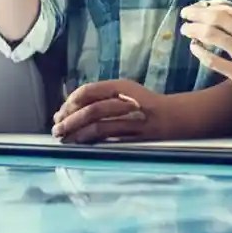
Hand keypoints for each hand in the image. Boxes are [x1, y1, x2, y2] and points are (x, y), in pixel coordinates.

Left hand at [51, 80, 167, 143]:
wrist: (174, 116)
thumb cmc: (142, 104)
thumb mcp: (122, 92)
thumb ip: (98, 98)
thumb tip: (66, 111)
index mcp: (122, 86)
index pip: (89, 91)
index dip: (71, 102)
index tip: (60, 114)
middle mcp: (127, 101)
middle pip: (93, 110)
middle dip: (71, 121)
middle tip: (57, 130)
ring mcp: (133, 121)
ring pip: (100, 127)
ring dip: (79, 134)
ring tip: (65, 140)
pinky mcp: (137, 138)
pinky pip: (111, 141)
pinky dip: (94, 143)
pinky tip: (83, 146)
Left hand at [180, 0, 231, 117]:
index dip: (214, 7)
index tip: (203, 7)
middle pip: (219, 19)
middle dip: (198, 13)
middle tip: (185, 12)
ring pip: (213, 36)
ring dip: (195, 30)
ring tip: (184, 29)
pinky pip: (215, 61)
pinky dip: (201, 53)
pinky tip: (194, 48)